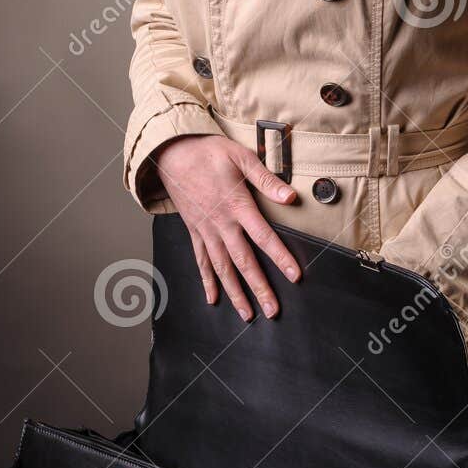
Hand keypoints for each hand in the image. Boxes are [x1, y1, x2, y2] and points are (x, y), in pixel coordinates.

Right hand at [150, 134, 301, 319]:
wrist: (173, 153)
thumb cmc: (209, 152)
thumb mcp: (241, 157)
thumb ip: (266, 179)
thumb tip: (291, 195)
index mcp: (237, 206)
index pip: (264, 237)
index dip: (281, 257)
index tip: (294, 276)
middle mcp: (221, 224)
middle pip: (243, 262)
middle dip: (259, 288)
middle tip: (272, 310)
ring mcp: (206, 230)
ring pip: (222, 268)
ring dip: (235, 293)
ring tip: (247, 315)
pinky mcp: (194, 231)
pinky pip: (201, 261)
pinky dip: (207, 281)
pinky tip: (213, 299)